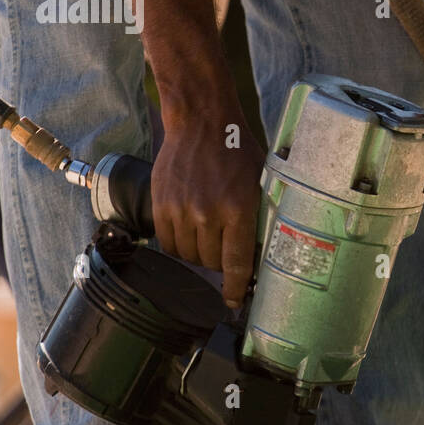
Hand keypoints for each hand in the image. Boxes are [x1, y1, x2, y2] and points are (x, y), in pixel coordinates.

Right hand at [152, 101, 265, 308]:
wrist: (201, 123)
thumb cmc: (237, 151)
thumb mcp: (262, 182)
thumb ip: (260, 215)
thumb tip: (263, 250)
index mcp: (238, 209)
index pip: (236, 263)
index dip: (235, 288)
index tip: (234, 301)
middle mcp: (207, 213)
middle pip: (210, 263)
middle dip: (220, 264)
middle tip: (225, 250)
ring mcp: (181, 210)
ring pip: (188, 256)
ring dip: (199, 255)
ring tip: (208, 237)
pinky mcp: (161, 205)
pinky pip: (168, 243)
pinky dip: (179, 245)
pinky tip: (189, 232)